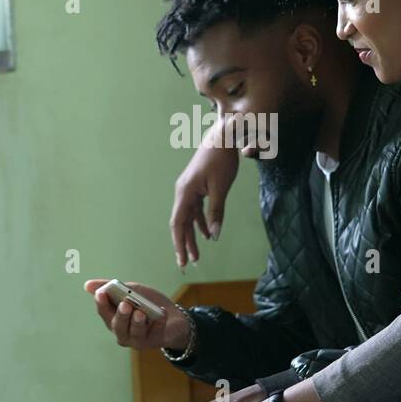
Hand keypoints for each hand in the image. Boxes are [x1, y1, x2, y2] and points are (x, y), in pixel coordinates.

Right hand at [83, 279, 188, 350]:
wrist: (174, 317)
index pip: (104, 312)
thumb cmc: (148, 304)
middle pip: (118, 326)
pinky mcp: (156, 341)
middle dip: (121, 316)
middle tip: (124, 304)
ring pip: (135, 334)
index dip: (102, 304)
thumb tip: (87, 285)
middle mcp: (123, 333)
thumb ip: (113, 288)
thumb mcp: (132, 291)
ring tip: (140, 313)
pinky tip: (162, 314)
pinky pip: (156, 333)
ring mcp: (139, 340)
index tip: (101, 294)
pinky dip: (159, 323)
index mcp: (114, 319)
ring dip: (137, 323)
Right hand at [170, 123, 238, 268]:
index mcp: (185, 192)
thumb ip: (216, 212)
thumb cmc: (221, 160)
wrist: (222, 137)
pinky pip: (195, 210)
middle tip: (187, 264)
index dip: (179, 244)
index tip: (181, 260)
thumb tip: (215, 236)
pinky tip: (208, 234)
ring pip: (188, 218)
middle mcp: (183, 192)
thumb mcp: (221, 188)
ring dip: (192, 236)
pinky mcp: (196, 187)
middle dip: (184, 244)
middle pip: (180, 224)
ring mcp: (189, 190)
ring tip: (197, 254)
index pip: (178, 224)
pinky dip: (200, 223)